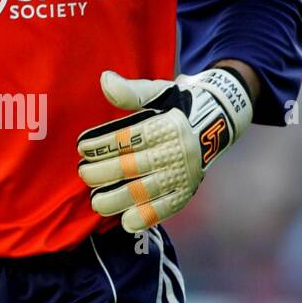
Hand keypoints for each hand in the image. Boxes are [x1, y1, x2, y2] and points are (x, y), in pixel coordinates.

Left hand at [76, 66, 253, 231]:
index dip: (104, 144)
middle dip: (105, 173)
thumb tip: (105, 79)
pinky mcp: (188, 190)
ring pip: (147, 190)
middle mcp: (178, 150)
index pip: (131, 138)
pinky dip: (148, 217)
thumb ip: (131, 91)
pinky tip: (126, 222)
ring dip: (119, 198)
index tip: (82, 148)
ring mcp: (184, 173)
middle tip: (84, 174)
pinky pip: (168, 207)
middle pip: (134, 166)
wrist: (219, 121)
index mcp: (169, 125)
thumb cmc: (179, 105)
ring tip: (97, 201)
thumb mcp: (158, 92)